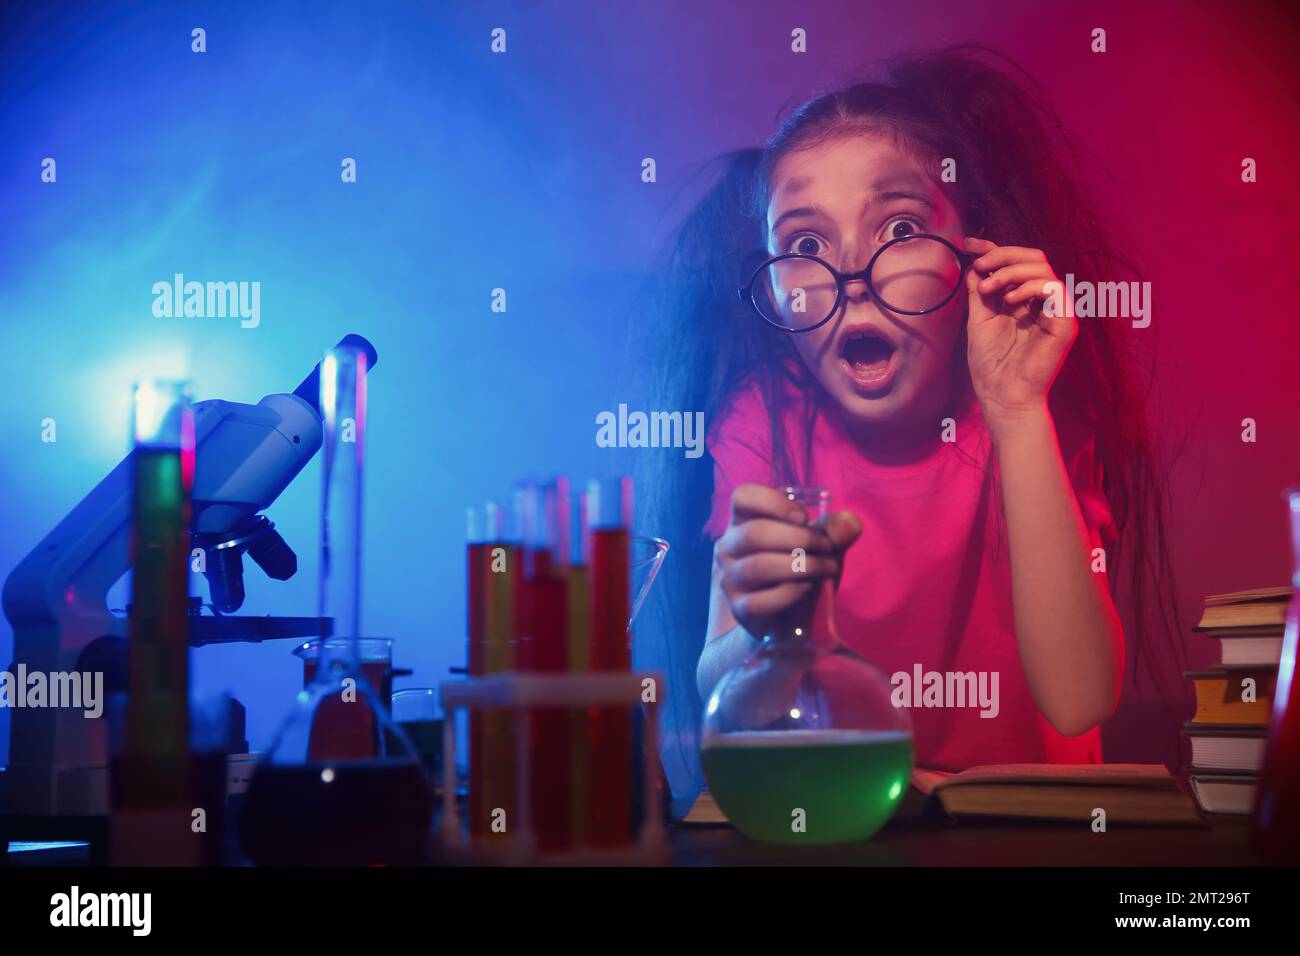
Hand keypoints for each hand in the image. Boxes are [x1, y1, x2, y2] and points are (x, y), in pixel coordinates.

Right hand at [714, 483, 861, 639]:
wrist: (788, 621)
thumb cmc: (800, 571)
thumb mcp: (821, 548)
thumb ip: (835, 532)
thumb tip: (850, 522)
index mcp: (744, 521)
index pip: (743, 497)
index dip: (773, 502)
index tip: (804, 517)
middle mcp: (729, 547)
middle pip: (753, 533)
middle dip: (799, 538)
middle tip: (826, 548)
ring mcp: (730, 579)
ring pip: (758, 566)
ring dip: (800, 566)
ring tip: (825, 569)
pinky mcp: (739, 609)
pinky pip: (759, 601)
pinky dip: (789, 594)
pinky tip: (807, 589)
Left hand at [963, 238, 1075, 435]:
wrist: (1001, 396)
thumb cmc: (991, 364)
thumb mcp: (979, 319)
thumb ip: (980, 291)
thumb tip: (975, 264)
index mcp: (1023, 299)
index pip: (1016, 263)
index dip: (994, 248)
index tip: (969, 244)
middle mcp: (1042, 302)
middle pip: (1034, 258)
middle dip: (1004, 255)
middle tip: (979, 265)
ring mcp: (1055, 311)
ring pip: (1043, 269)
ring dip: (1010, 271)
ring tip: (988, 289)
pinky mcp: (1064, 322)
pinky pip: (1054, 289)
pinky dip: (1029, 287)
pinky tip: (1009, 300)